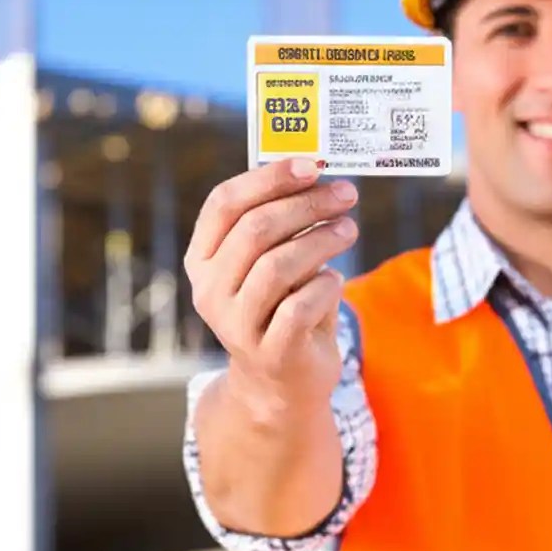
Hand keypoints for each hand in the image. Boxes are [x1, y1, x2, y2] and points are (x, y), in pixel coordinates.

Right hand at [185, 158, 358, 419]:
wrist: (281, 384)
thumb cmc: (282, 306)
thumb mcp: (272, 262)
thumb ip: (283, 225)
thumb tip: (319, 176)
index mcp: (202, 259)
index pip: (224, 203)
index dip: (268, 178)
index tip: (312, 165)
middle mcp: (209, 291)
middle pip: (256, 229)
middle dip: (307, 205)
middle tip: (346, 195)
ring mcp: (236, 326)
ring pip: (278, 266)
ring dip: (322, 241)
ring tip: (349, 230)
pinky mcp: (270, 353)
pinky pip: (300, 306)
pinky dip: (325, 285)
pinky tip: (336, 280)